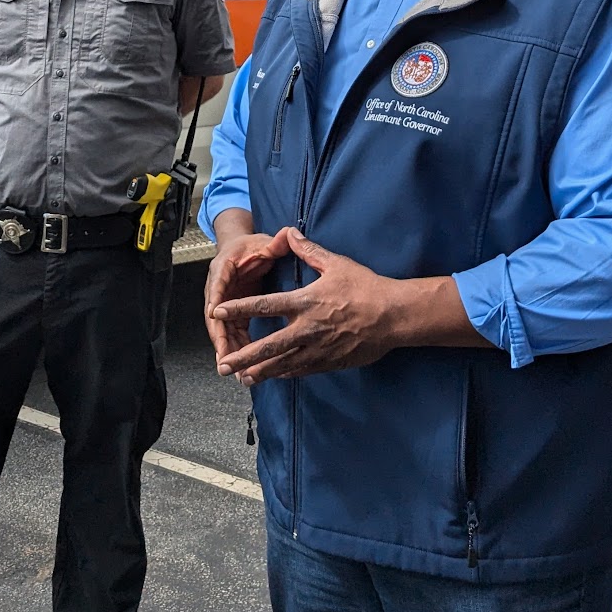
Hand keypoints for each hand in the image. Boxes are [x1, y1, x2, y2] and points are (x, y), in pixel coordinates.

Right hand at [203, 227, 285, 365]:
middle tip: (225, 360)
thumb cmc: (251, 246)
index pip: (217, 286)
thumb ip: (275, 242)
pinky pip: (234, 333)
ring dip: (228, 351)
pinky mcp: (233, 313)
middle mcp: (219, 289)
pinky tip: (246, 366)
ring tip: (234, 372)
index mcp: (223, 269)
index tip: (215, 316)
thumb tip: (288, 235)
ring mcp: (224, 303)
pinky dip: (238, 349)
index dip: (216, 301)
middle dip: (220, 339)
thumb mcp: (263, 242)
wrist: (242, 250)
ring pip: (223, 330)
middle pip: (216, 317)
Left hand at [210, 229, 402, 384]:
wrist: (393, 316)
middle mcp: (307, 329)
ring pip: (283, 364)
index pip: (264, 305)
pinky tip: (273, 377)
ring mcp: (318, 349)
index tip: (218, 311)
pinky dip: (284, 374)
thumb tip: (290, 232)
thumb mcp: (336, 264)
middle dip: (244, 356)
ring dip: (260, 372)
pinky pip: (301, 371)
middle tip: (224, 363)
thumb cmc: (366, 287)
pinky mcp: (329, 362)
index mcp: (305, 302)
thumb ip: (309, 250)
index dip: (239, 308)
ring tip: (241, 378)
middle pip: (268, 345)